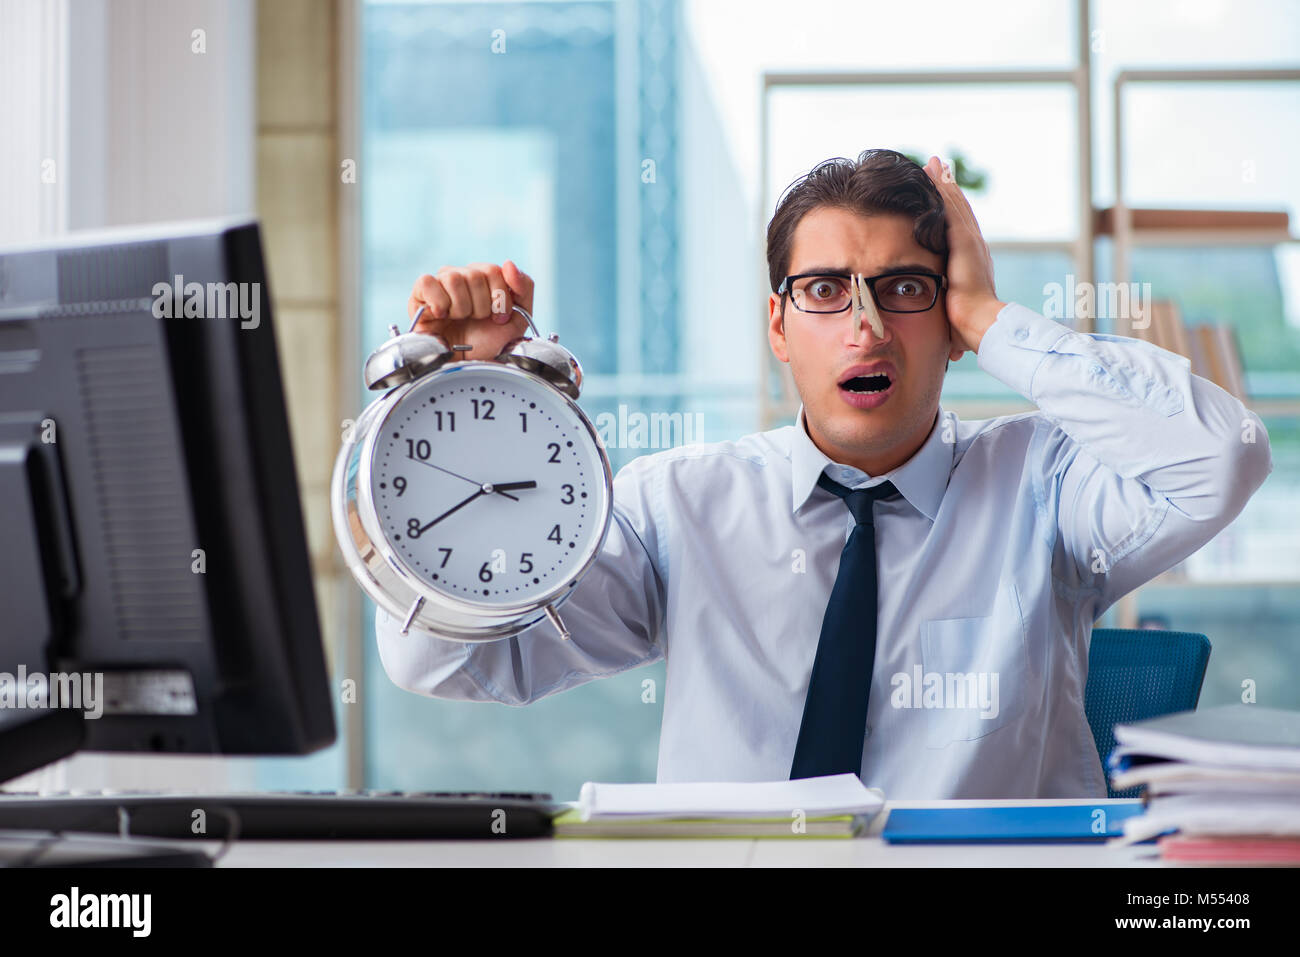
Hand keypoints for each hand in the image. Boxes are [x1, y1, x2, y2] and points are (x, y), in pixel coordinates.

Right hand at [408, 261, 534, 359]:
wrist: (468, 367)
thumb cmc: (489, 344)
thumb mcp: (518, 317)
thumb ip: (524, 287)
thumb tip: (509, 264)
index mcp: (484, 278)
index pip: (494, 270)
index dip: (500, 298)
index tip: (498, 318)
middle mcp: (462, 277)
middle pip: (475, 274)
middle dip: (482, 306)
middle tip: (477, 322)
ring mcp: (440, 284)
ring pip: (454, 278)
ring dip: (462, 308)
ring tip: (460, 321)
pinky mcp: (419, 295)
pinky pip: (427, 282)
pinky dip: (438, 302)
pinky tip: (442, 315)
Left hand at [923, 156, 1004, 357]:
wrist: (983, 325)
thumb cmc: (970, 328)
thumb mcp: (955, 316)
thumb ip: (952, 319)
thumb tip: (951, 345)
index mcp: (971, 262)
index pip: (958, 230)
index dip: (950, 211)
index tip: (939, 194)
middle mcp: (974, 248)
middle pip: (958, 211)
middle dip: (947, 189)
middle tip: (936, 166)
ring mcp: (970, 243)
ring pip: (955, 205)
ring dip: (944, 183)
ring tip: (933, 163)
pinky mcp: (964, 241)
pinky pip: (951, 208)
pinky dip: (944, 190)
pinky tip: (934, 174)